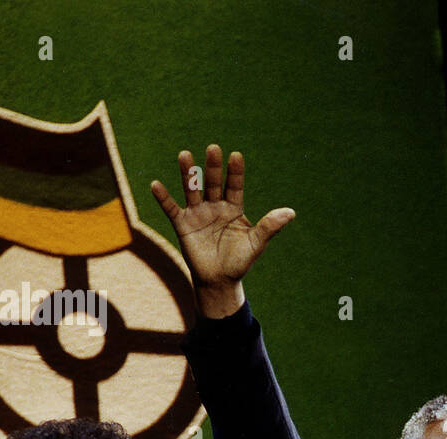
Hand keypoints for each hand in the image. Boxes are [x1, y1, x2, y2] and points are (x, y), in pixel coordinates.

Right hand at [150, 145, 294, 317]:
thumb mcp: (256, 243)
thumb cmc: (239, 261)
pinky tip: (156, 184)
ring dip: (188, 173)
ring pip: (192, 189)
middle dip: (213, 167)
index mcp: (234, 208)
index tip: (236, 155)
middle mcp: (215, 206)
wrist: (220, 281)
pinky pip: (171, 209)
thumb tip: (291, 212)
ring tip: (184, 155)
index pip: (235, 186)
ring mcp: (198, 214)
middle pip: (214, 183)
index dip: (235, 172)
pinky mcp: (183, 225)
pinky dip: (163, 198)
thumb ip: (270, 226)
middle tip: (213, 148)